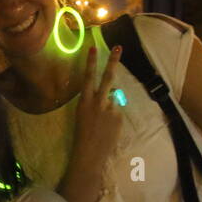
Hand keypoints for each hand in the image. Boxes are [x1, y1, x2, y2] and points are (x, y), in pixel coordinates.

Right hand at [71, 45, 124, 181]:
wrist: (89, 154)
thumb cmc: (82, 135)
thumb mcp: (83, 115)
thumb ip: (95, 102)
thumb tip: (112, 93)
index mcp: (84, 102)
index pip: (87, 77)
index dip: (90, 62)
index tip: (93, 48)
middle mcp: (97, 102)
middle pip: (107, 78)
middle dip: (113, 61)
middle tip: (118, 47)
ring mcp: (110, 109)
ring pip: (113, 98)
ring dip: (110, 105)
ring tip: (102, 121)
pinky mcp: (119, 117)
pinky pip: (118, 111)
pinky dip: (114, 117)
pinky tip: (108, 128)